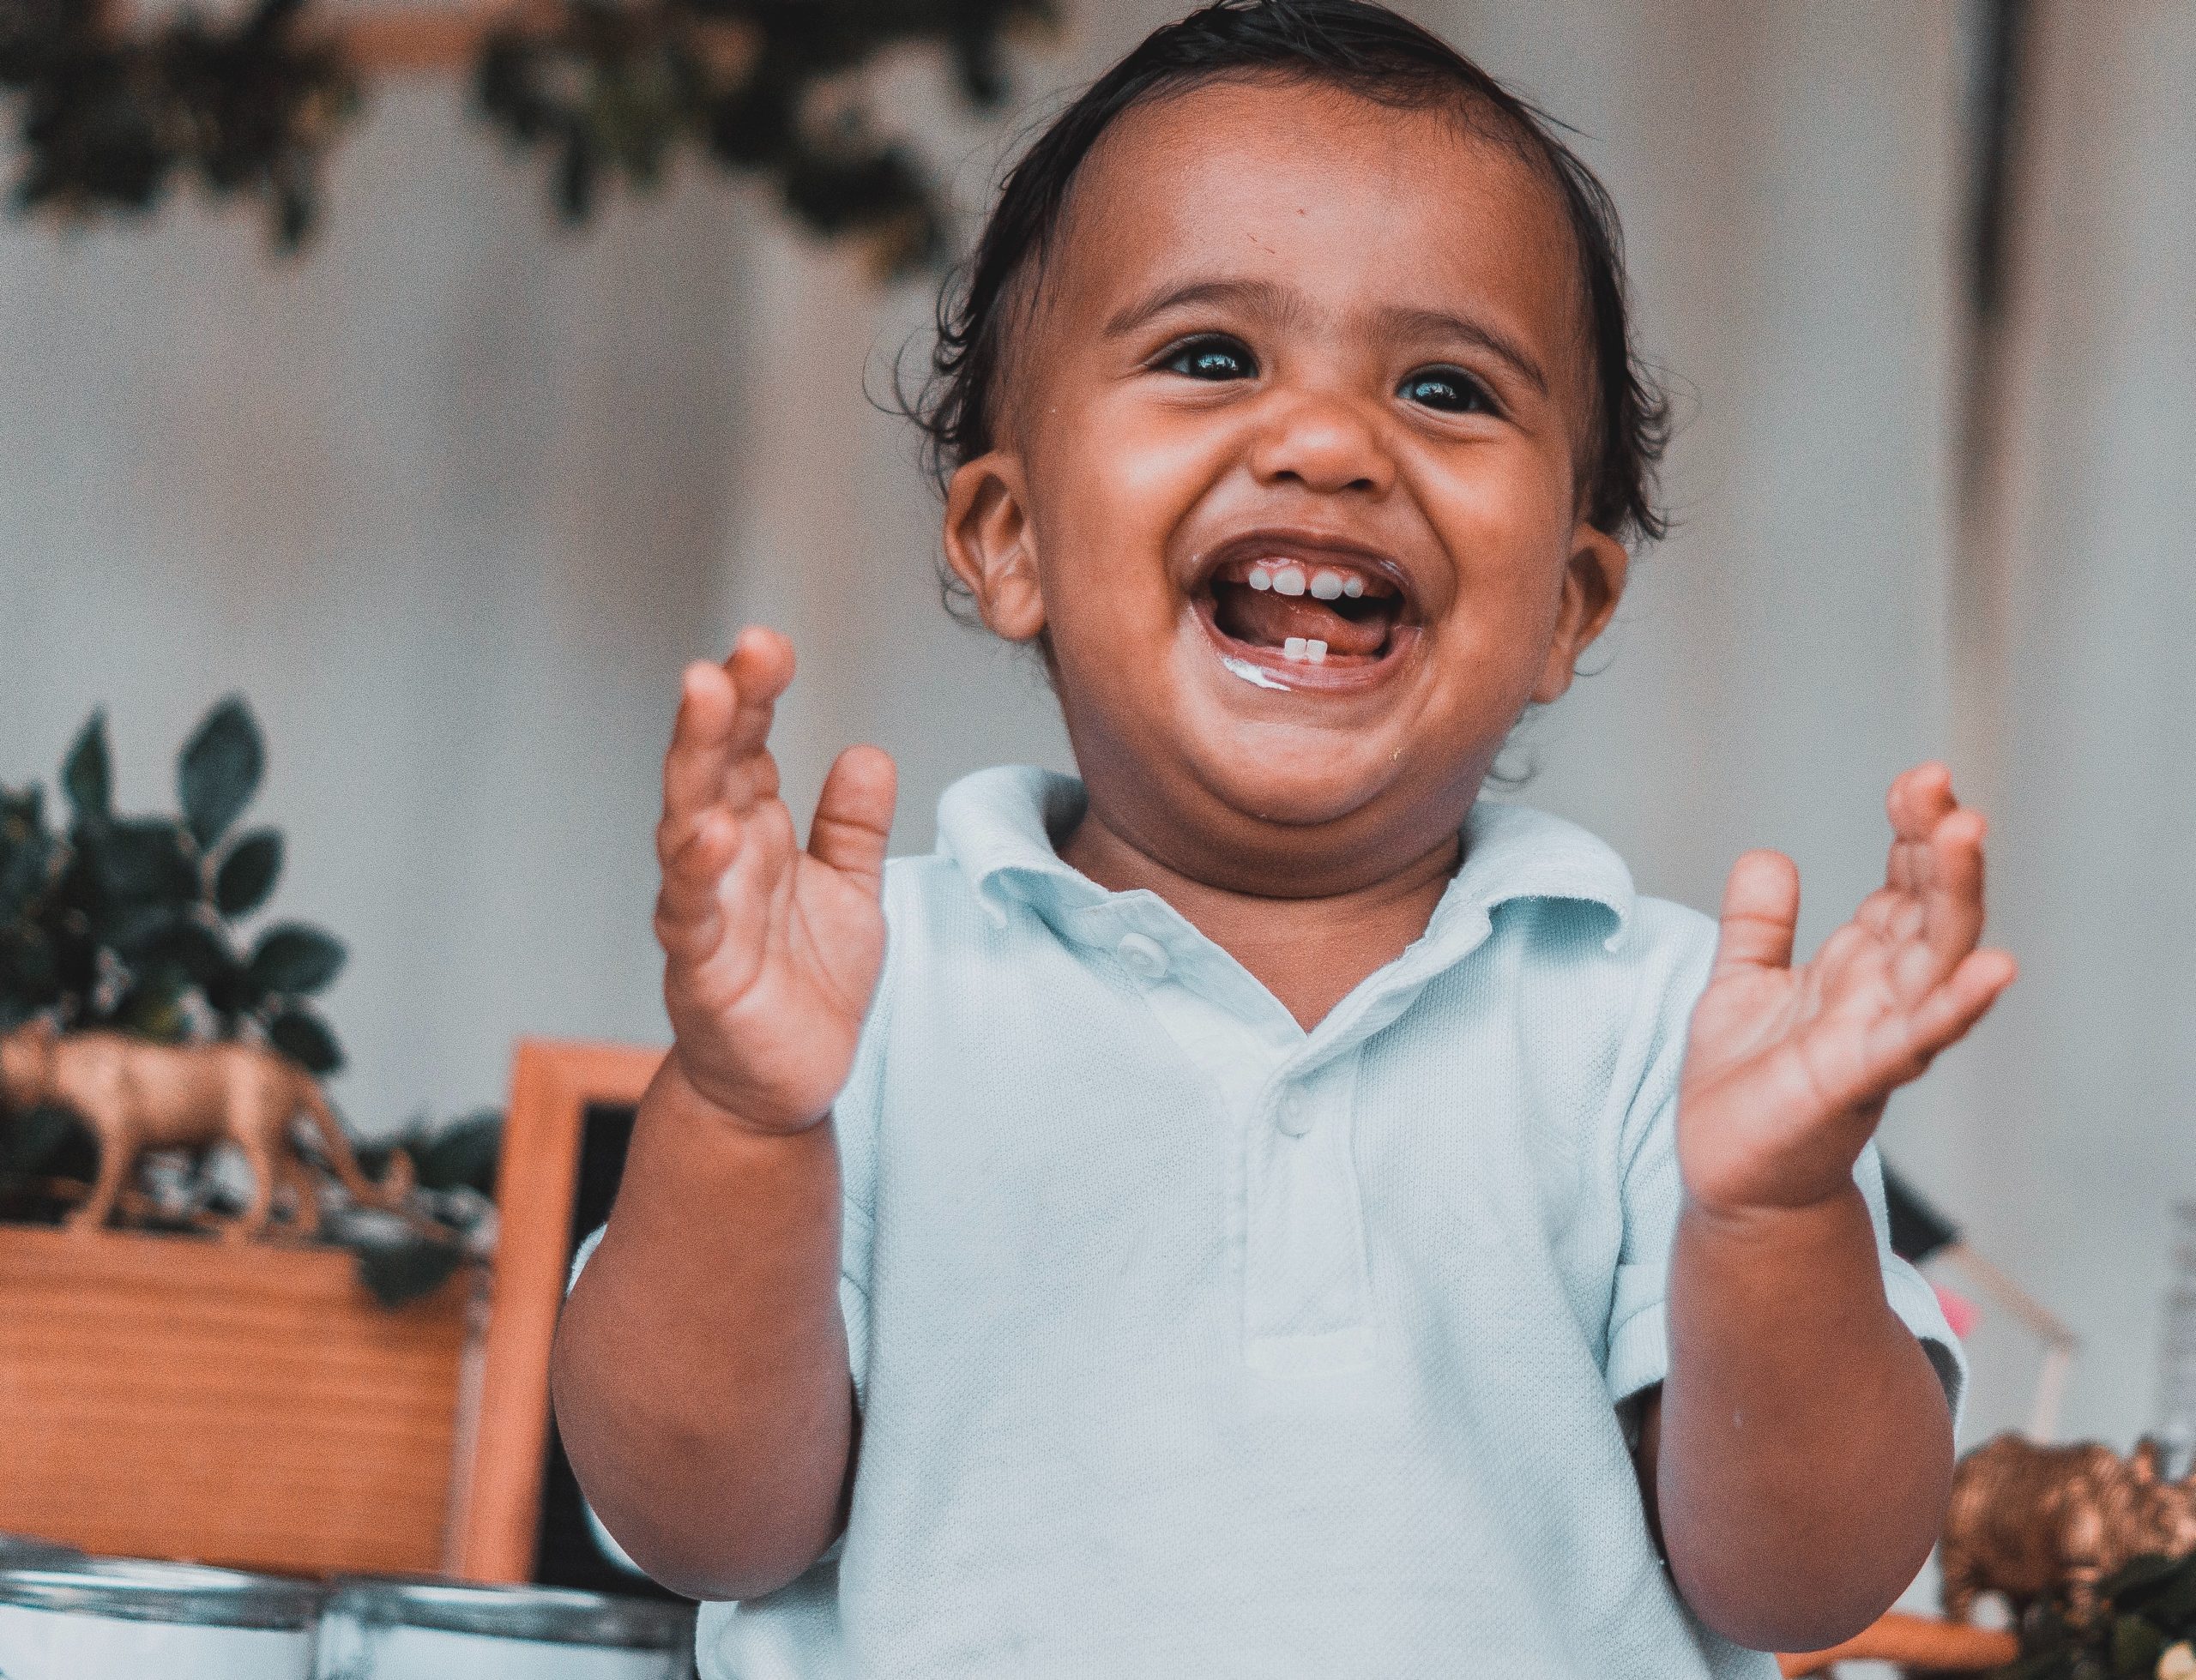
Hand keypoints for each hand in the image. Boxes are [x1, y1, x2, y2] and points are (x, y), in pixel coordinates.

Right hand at [654, 627, 896, 1134]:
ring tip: (709, 704)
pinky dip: (699, 875)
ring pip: (684, 824)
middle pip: (708, 768)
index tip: (768, 644)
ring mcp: (703, 911)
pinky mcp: (702, 970)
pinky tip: (714, 835)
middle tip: (729, 656)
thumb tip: (867, 753)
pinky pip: (693, 916)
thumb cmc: (809, 985)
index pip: (747, 745)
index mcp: (754, 830)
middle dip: (716, 708)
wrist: (785, 1085)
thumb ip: (854, 828)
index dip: (754, 694)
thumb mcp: (852, 893)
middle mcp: (720, 859)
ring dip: (695, 763)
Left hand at [1677, 763, 2015, 1216]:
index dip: (1912, 833)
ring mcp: (1874, 1040)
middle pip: (1930, 913)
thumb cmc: (1744, 1086)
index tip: (1917, 779)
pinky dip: (1951, 1007)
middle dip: (1940, 851)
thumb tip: (1770, 855)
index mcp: (1857, 968)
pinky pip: (1911, 1042)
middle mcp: (1881, 998)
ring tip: (1966, 835)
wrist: (1728, 1175)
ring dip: (1954, 901)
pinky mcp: (1851, 1085)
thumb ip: (1758, 924)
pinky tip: (1990, 970)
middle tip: (1943, 792)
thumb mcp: (1740, 984)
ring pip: (1934, 963)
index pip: (1903, 888)